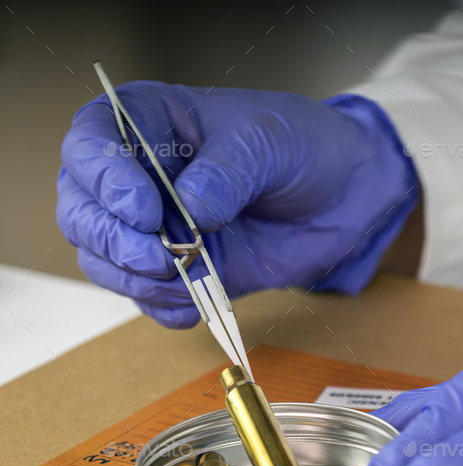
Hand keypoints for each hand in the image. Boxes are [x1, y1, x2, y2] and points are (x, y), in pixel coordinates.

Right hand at [57, 82, 417, 327]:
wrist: (344, 197)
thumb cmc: (304, 148)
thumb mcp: (270, 141)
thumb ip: (228, 170)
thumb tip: (190, 208)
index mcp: (151, 123)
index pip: (90, 143)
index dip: (102, 178)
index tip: (144, 208)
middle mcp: (139, 177)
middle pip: (81, 210)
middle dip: (113, 240)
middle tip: (159, 256)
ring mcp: (155, 229)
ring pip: (103, 259)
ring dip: (135, 279)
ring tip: (186, 276)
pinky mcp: (179, 270)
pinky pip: (146, 297)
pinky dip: (163, 307)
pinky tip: (192, 306)